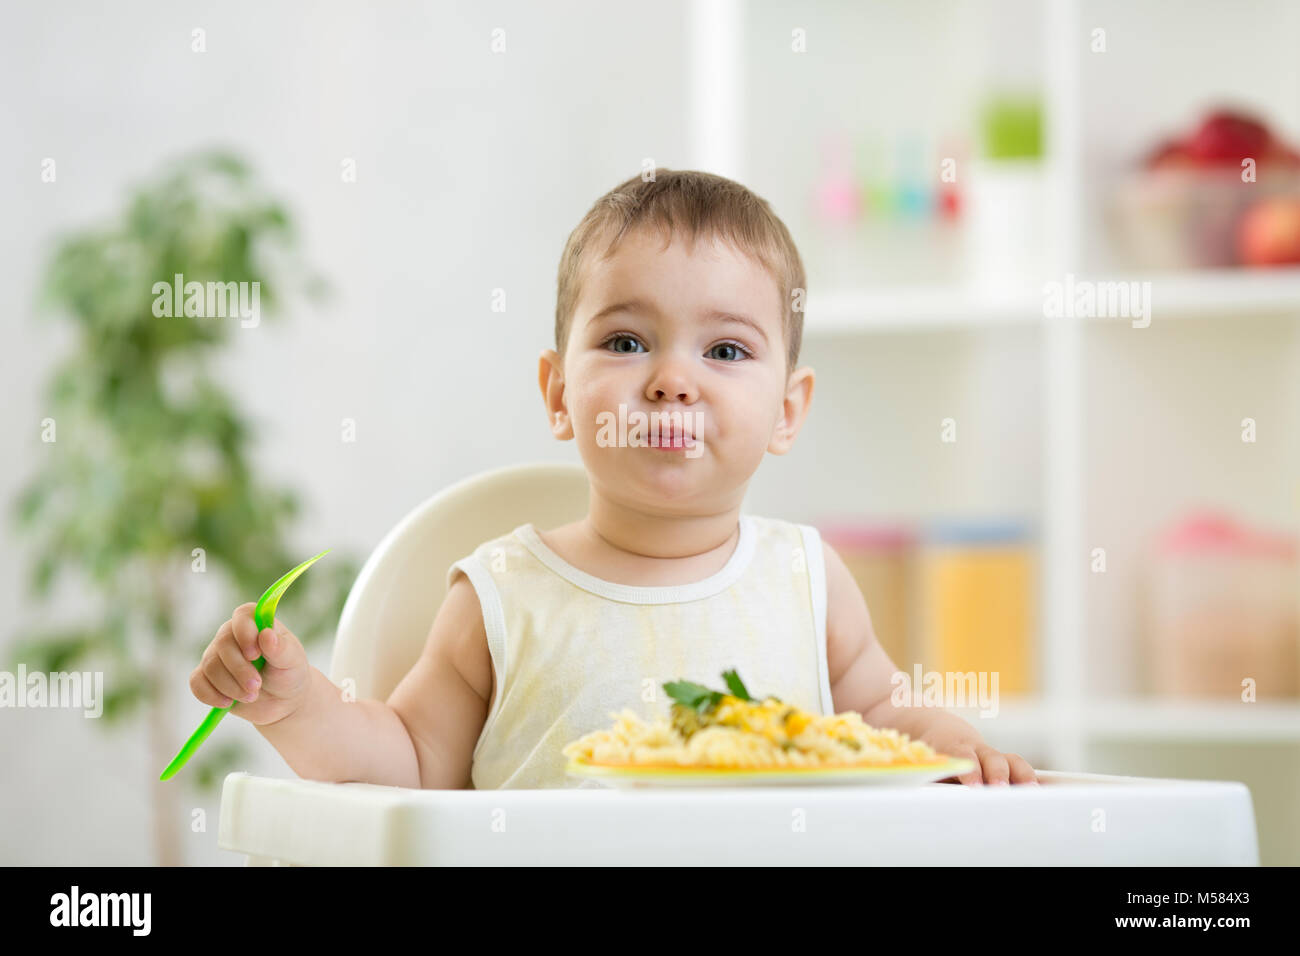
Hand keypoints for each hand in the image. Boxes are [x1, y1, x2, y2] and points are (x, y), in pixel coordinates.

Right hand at [189, 602, 310, 726]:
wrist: (282, 701)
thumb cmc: (289, 674)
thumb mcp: (292, 661)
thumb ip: (281, 648)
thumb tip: (266, 634)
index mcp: (255, 623)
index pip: (242, 616)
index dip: (244, 633)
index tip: (255, 654)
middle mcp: (231, 634)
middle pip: (223, 644)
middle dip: (239, 669)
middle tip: (256, 686)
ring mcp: (216, 655)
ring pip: (210, 666)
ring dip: (230, 686)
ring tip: (251, 696)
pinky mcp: (206, 677)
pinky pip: (196, 683)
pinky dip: (211, 695)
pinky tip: (228, 703)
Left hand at [924, 726, 1038, 785]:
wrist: (944, 734)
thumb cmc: (934, 758)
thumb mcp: (928, 765)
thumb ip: (935, 779)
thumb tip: (939, 803)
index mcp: (954, 747)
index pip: (964, 756)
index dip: (971, 771)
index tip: (975, 786)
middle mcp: (978, 750)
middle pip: (992, 758)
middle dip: (999, 775)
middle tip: (1002, 790)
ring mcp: (994, 757)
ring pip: (1013, 762)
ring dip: (1024, 778)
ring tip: (1033, 793)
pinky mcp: (1006, 766)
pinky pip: (1022, 770)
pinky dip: (1033, 781)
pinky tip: (1044, 795)